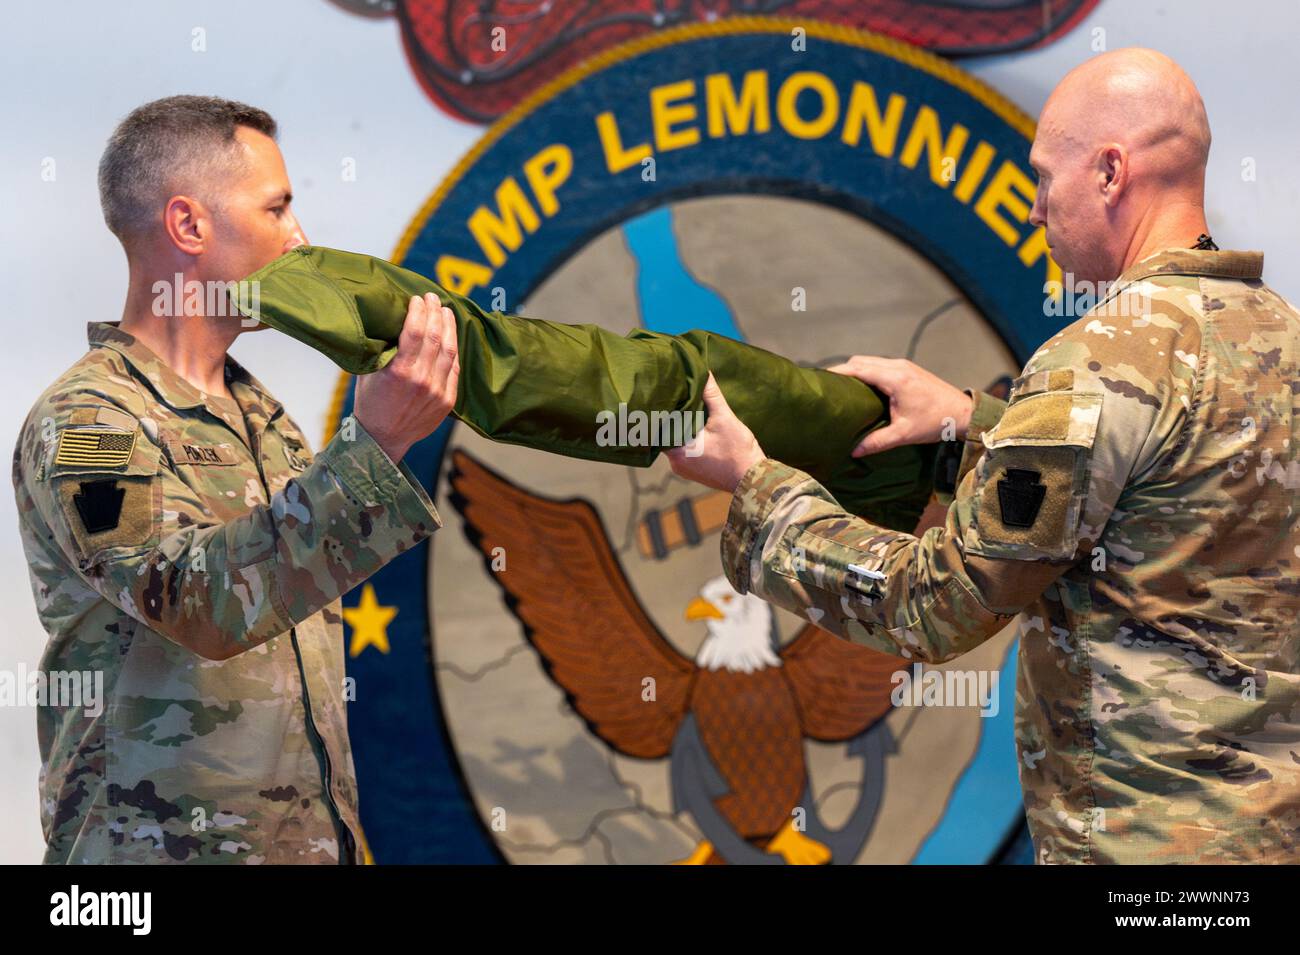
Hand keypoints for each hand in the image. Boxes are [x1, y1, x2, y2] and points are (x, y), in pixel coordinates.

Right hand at [353, 293, 460, 462]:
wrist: (382, 439)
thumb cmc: (371, 404)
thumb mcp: (368, 374)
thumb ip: (383, 350)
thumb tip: (393, 323)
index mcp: (400, 371)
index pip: (416, 330)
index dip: (420, 310)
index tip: (418, 298)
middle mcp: (422, 380)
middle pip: (436, 336)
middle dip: (435, 312)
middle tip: (434, 298)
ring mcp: (438, 391)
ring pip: (450, 351)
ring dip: (449, 327)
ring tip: (446, 311)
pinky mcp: (447, 400)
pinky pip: (455, 368)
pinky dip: (453, 349)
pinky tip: (450, 336)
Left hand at [664, 373, 764, 491]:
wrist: (754, 479)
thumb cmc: (738, 451)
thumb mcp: (724, 418)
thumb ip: (711, 395)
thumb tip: (704, 372)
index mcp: (677, 451)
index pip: (659, 426)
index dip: (662, 410)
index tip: (664, 395)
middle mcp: (676, 463)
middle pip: (667, 434)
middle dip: (673, 418)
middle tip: (675, 397)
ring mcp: (684, 469)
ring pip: (676, 443)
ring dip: (681, 429)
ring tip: (685, 409)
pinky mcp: (694, 472)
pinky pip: (685, 451)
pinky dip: (689, 440)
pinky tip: (696, 427)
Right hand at [826, 356, 972, 456]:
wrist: (964, 412)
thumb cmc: (936, 422)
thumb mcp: (904, 434)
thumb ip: (877, 442)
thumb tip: (853, 451)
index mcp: (894, 378)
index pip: (858, 368)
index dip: (837, 372)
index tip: (821, 380)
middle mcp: (897, 366)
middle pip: (861, 360)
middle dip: (842, 370)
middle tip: (828, 387)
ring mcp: (904, 365)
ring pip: (871, 361)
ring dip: (855, 370)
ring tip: (841, 388)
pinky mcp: (908, 369)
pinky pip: (880, 365)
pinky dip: (867, 371)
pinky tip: (862, 387)